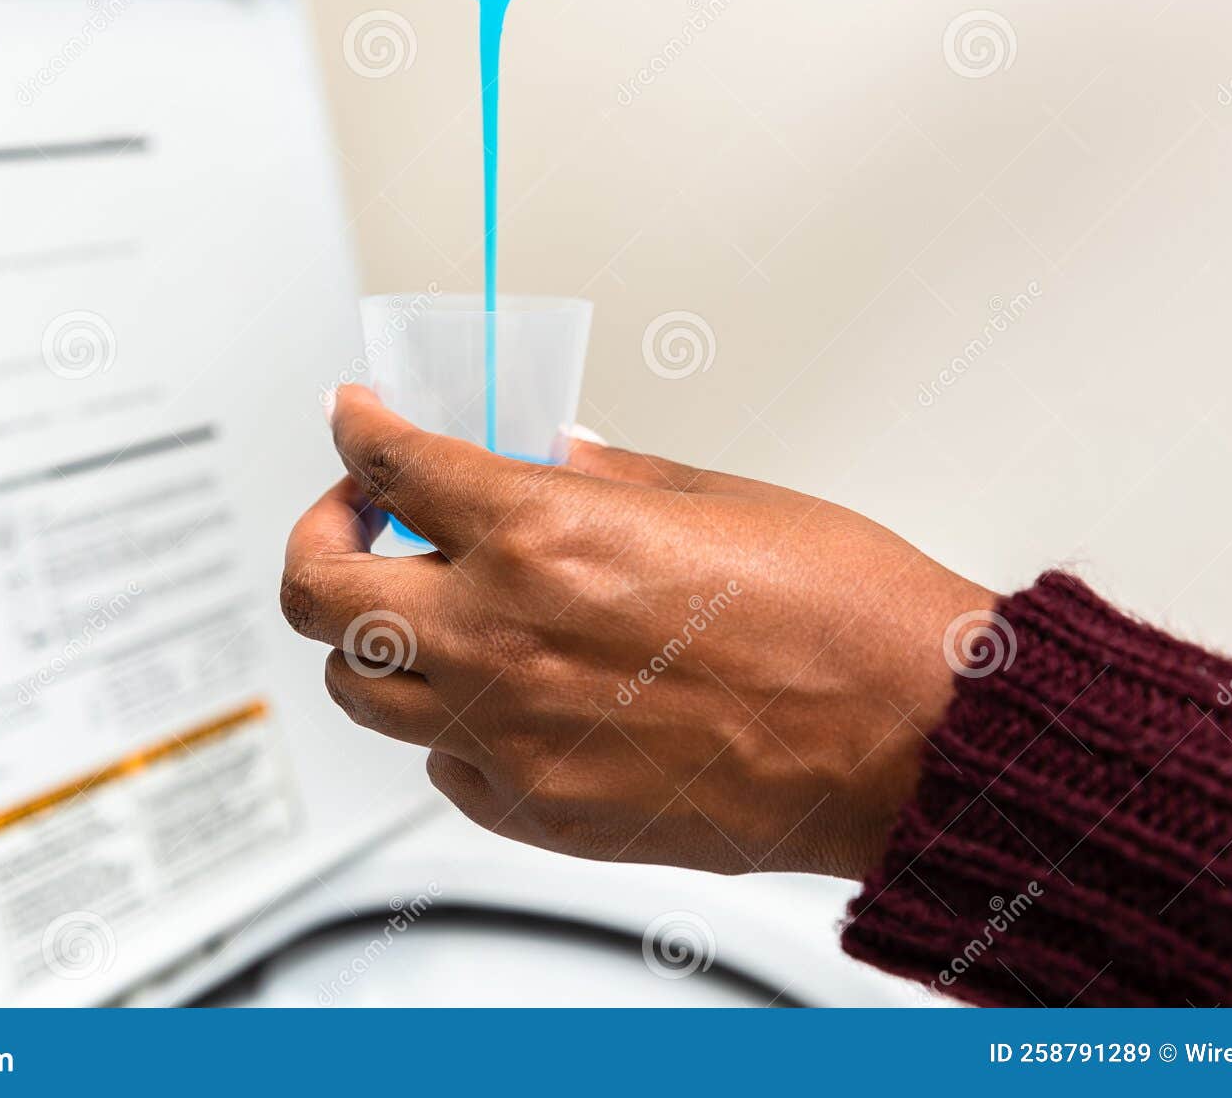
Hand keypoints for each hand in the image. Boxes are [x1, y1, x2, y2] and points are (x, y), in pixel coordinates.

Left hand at [281, 386, 995, 878]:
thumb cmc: (843, 618)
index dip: (359, 426)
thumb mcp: (712, 498)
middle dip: (323, 532)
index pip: (391, 463)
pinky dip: (447, 720)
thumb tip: (539, 453)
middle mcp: (502, 639)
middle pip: (321, 589)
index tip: (356, 419)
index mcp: (543, 537)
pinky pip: (440, 761)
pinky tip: (501, 693)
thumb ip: (596, 476)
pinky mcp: (537, 812)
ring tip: (426, 606)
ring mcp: (510, 737)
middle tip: (361, 514)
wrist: (910, 741)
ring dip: (373, 633)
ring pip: (358, 688)